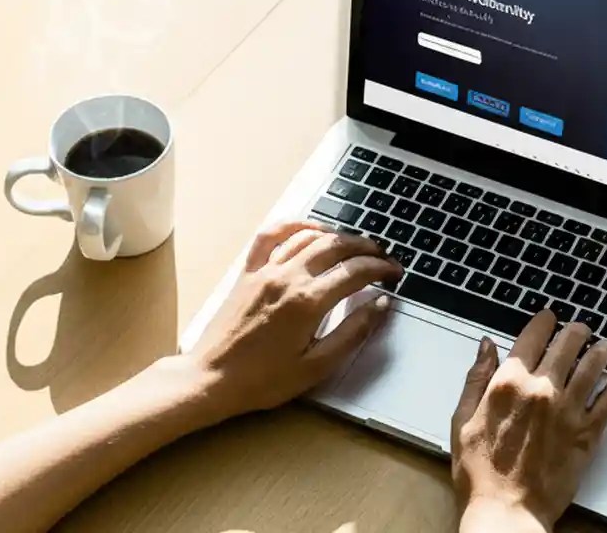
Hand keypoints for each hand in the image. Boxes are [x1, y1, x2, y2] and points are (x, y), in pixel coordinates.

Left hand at [183, 220, 400, 424]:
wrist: (212, 379)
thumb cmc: (264, 380)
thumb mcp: (317, 366)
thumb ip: (353, 332)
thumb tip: (381, 304)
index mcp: (308, 302)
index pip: (356, 272)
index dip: (381, 269)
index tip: (395, 273)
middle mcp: (288, 277)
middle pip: (336, 247)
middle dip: (366, 247)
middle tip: (383, 256)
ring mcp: (265, 270)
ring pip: (308, 236)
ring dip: (337, 235)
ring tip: (355, 245)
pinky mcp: (248, 271)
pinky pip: (271, 235)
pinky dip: (294, 225)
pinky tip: (310, 228)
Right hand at [451, 311, 606, 531]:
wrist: (506, 510)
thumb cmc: (480, 471)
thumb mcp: (462, 419)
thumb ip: (476, 378)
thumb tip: (486, 345)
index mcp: (509, 382)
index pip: (533, 335)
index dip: (544, 320)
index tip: (549, 317)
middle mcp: (542, 389)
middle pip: (569, 342)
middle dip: (576, 330)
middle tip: (580, 329)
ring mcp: (569, 410)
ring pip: (595, 363)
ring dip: (602, 348)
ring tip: (605, 345)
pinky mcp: (589, 432)